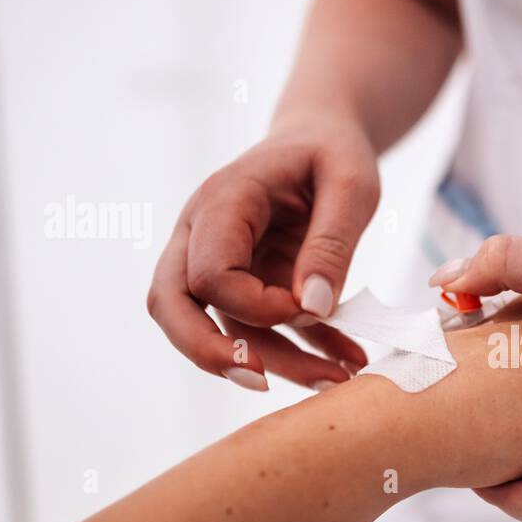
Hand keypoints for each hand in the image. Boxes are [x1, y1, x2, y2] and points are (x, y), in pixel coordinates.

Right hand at [147, 117, 375, 390]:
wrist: (323, 139)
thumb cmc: (332, 153)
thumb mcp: (351, 185)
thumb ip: (332, 243)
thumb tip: (310, 307)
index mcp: (223, 200)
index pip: (207, 273)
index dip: (254, 305)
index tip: (309, 305)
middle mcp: (203, 233)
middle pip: (170, 304)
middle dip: (211, 352)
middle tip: (262, 383)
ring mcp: (217, 263)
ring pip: (220, 329)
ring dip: (277, 364)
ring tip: (340, 380)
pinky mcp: (243, 286)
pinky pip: (258, 331)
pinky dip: (300, 353)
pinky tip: (345, 361)